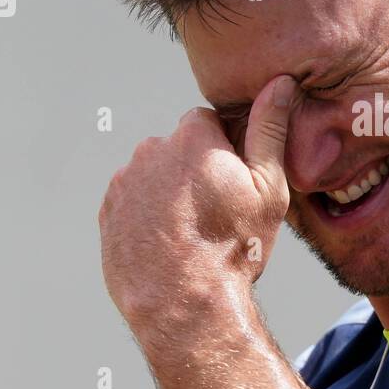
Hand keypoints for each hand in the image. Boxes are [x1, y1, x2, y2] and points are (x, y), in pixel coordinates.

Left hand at [98, 74, 296, 353]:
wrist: (184, 305)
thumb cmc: (234, 248)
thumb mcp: (268, 189)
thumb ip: (269, 129)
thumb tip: (281, 83)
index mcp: (192, 138)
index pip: (207, 122)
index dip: (224, 150)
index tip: (233, 182)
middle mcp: (150, 151)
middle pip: (178, 148)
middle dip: (194, 170)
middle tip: (215, 212)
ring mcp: (124, 183)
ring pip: (153, 175)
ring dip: (169, 192)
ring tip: (191, 232)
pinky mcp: (108, 212)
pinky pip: (132, 201)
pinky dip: (147, 214)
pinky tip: (168, 242)